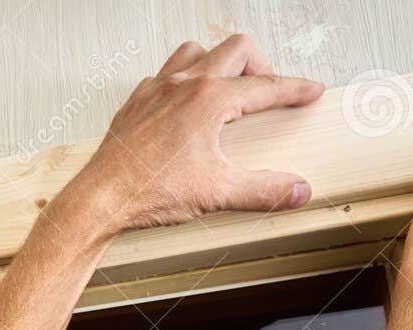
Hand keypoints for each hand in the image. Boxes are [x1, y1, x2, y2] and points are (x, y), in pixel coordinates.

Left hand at [66, 34, 324, 230]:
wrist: (102, 197)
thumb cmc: (148, 190)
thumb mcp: (218, 192)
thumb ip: (264, 190)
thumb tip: (296, 190)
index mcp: (209, 99)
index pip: (266, 87)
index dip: (295, 90)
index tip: (310, 91)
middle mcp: (183, 84)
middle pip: (236, 50)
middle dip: (262, 66)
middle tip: (270, 90)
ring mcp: (157, 89)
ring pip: (197, 51)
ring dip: (220, 62)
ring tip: (230, 87)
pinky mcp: (137, 102)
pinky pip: (166, 73)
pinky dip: (185, 80)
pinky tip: (186, 103)